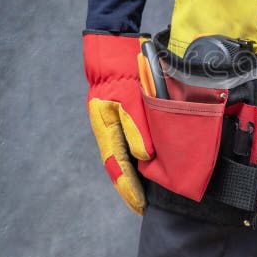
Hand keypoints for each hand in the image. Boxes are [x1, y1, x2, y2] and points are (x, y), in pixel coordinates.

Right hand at [83, 32, 154, 213]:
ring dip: (136, 175)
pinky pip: (130, 144)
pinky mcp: (122, 118)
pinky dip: (139, 158)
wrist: (113, 50)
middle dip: (132, 188)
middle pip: (119, 167)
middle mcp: (109, 132)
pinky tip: (149, 165)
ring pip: (125, 157)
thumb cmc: (121, 72)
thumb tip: (144, 157)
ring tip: (148, 193)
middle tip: (144, 206)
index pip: (118, 168)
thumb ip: (137, 128)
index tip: (140, 206)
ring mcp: (114, 126)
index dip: (129, 189)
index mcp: (107, 130)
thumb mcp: (130, 99)